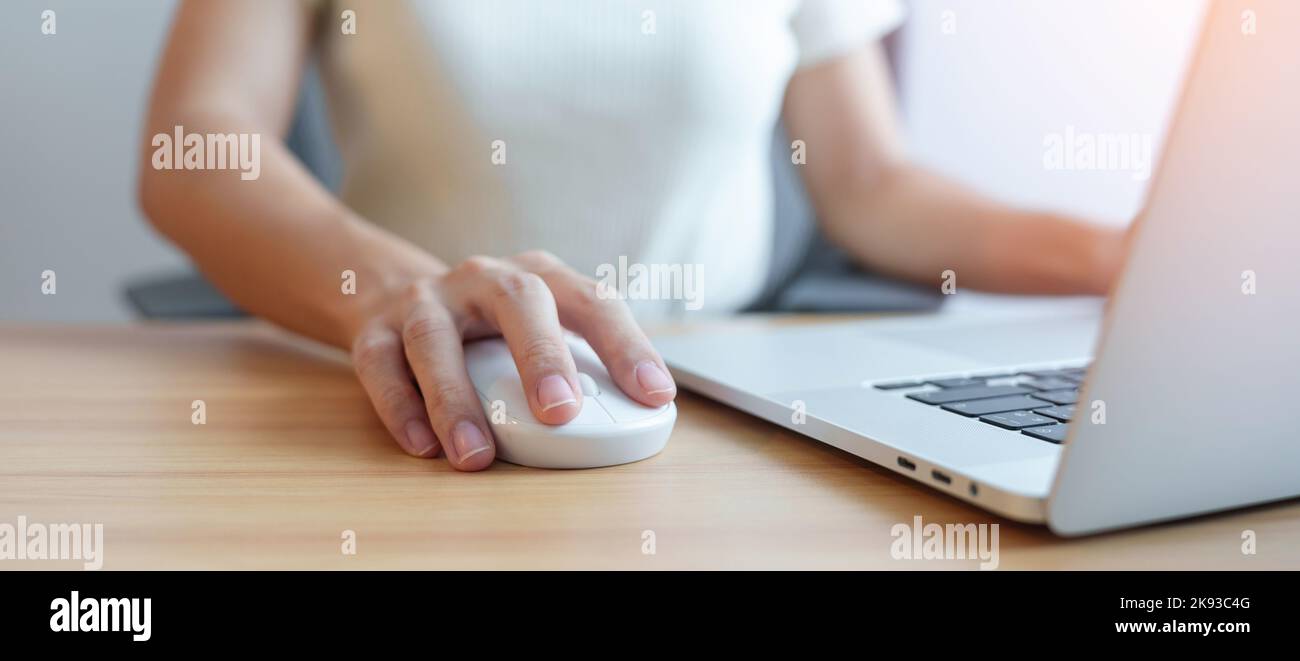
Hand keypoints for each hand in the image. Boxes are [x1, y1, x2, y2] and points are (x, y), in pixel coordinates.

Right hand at [348, 251, 676, 470]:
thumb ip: (576, 367)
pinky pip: (382, 366)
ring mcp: (427, 301)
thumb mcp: (537, 332)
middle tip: (561, 410)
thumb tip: (631, 423)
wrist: (395, 294)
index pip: (592, 302)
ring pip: (436, 341)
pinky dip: (401, 408)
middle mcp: (483, 279)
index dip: (626, 346)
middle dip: (541, 355)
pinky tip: (424, 446)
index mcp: (538, 277)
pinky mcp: (375, 330)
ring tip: (475, 454)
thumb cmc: (490, 328)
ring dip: (455, 400)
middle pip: (518, 300)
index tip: (654, 394)